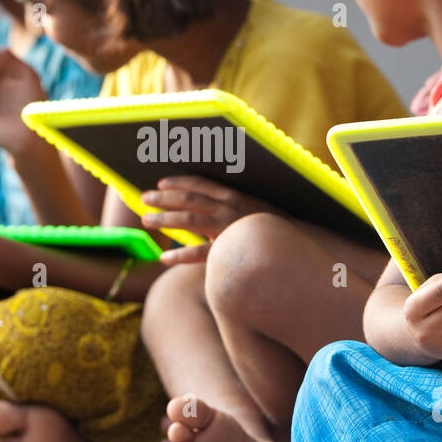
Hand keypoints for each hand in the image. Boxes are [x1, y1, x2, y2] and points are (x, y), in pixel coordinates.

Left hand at [139, 176, 277, 264]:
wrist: (296, 246)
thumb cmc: (273, 229)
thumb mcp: (254, 209)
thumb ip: (234, 206)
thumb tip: (214, 205)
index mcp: (233, 196)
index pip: (201, 185)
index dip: (179, 182)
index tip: (161, 182)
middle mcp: (228, 208)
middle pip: (189, 200)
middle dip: (164, 198)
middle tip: (144, 198)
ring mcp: (227, 228)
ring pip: (188, 220)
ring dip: (164, 219)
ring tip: (146, 220)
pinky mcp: (227, 250)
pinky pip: (199, 253)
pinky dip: (180, 256)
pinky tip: (164, 259)